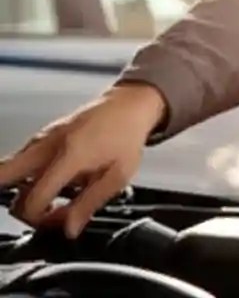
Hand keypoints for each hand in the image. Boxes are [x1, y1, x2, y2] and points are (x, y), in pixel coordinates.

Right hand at [0, 83, 166, 237]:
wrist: (128, 104)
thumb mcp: (118, 175)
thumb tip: (69, 229)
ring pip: (9, 171)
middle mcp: (46, 145)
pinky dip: (29, 177)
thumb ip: (90, 203)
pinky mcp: (41, 136)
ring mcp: (40, 138)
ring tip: (54, 197)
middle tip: (42, 212)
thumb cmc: (126, 136)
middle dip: (17, 204)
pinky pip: (22, 162)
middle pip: (2, 176)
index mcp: (69, 156)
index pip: (34, 197)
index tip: (59, 220)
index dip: (41, 218)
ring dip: (24, 191)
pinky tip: (56, 182)